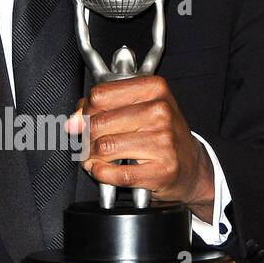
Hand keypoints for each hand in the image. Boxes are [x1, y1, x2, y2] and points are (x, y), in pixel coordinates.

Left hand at [67, 74, 214, 221]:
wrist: (190, 166)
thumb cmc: (160, 134)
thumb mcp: (137, 108)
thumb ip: (102, 106)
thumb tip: (72, 121)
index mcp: (153, 88)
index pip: (100, 95)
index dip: (85, 110)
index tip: (82, 121)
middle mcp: (160, 112)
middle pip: (98, 123)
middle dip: (86, 137)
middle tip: (88, 144)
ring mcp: (163, 141)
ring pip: (104, 147)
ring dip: (92, 157)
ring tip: (95, 158)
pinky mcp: (161, 170)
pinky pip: (117, 173)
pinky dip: (102, 174)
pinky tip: (102, 170)